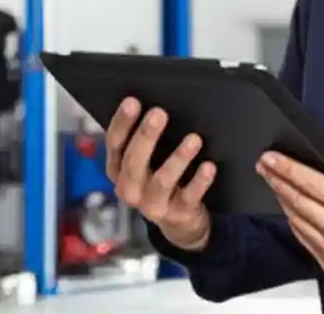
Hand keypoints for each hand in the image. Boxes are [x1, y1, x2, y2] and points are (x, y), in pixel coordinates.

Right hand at [101, 97, 216, 251]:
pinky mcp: (178, 213)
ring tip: (194, 139)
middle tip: (159, 113)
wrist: (179, 221)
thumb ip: (147, 138)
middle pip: (134, 162)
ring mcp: (153, 204)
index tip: (132, 102)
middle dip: (146, 136)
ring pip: (162, 181)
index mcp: (119, 170)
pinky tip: (209, 166)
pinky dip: (199, 181)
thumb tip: (157, 105)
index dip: (122, 123)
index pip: (115, 144)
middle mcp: (131, 189)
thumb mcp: (147, 161)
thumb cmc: (160, 179)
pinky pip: (189, 196)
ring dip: (178, 158)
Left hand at [256, 141, 323, 291]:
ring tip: (272, 182)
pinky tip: (289, 208)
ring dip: (282, 200)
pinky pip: (305, 241)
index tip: (272, 158)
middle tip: (263, 165)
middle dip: (278, 181)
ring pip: (299, 223)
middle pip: (301, 203)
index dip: (290, 170)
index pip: (315, 185)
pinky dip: (294, 222)